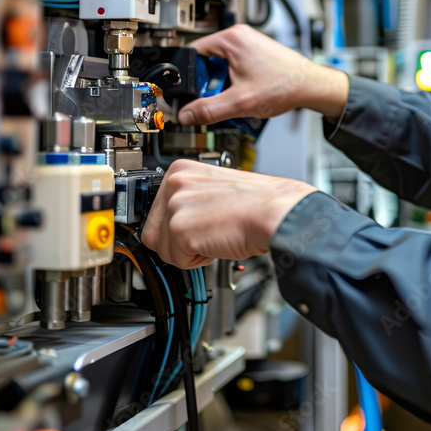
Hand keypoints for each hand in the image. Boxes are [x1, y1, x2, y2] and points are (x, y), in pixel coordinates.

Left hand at [141, 159, 316, 267]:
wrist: (277, 212)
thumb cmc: (259, 202)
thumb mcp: (215, 189)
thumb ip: (190, 200)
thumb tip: (174, 221)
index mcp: (182, 170)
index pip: (157, 210)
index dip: (178, 226)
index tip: (194, 227)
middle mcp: (175, 183)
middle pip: (153, 231)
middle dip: (178, 242)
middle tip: (207, 235)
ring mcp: (176, 204)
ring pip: (163, 248)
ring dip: (188, 252)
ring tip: (215, 237)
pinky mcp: (180, 228)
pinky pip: (176, 261)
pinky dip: (197, 261)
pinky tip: (218, 244)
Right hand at [178, 25, 348, 124]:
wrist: (312, 86)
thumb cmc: (286, 84)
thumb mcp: (241, 102)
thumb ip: (209, 110)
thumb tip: (186, 115)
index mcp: (231, 38)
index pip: (192, 53)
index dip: (188, 76)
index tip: (190, 92)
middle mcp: (239, 36)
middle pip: (206, 61)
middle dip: (208, 83)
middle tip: (214, 98)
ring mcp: (248, 44)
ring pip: (220, 67)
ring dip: (222, 84)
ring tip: (233, 97)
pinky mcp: (255, 54)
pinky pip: (233, 68)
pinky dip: (233, 82)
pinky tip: (243, 94)